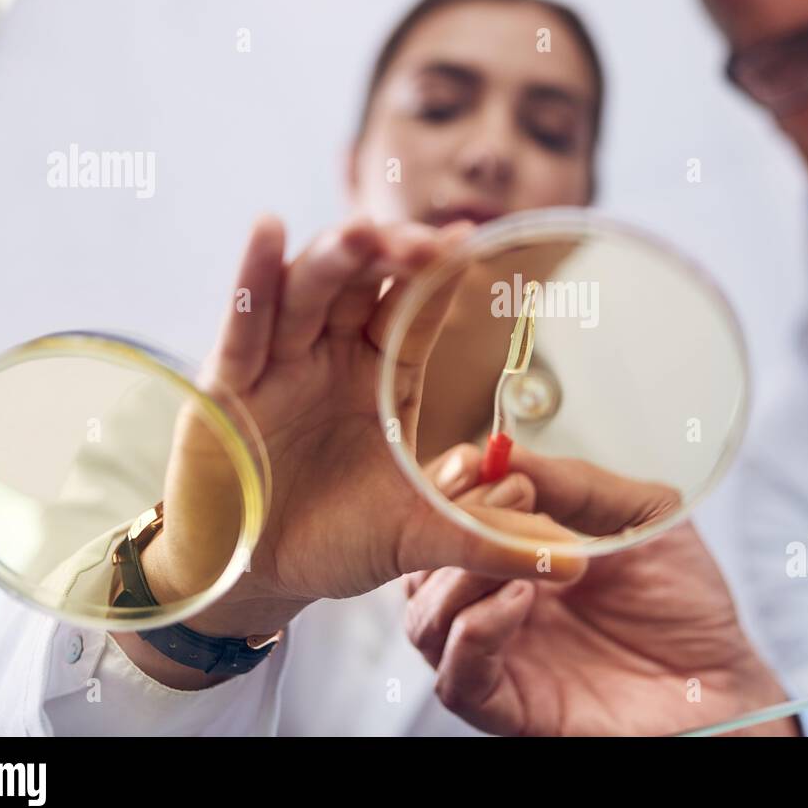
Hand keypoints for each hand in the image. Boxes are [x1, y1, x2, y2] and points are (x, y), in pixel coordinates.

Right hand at [134, 216, 582, 649]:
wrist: (254, 577)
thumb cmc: (333, 541)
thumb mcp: (418, 538)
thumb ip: (491, 541)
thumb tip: (578, 563)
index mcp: (382, 375)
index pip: (414, 311)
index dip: (439, 276)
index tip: (470, 240)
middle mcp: (333, 355)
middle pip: (363, 283)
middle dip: (392, 254)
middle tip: (426, 241)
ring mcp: (280, 363)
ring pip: (307, 291)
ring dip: (334, 257)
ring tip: (363, 233)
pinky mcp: (228, 383)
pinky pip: (243, 323)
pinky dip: (252, 276)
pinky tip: (267, 230)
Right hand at [403, 450, 795, 736]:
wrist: (721, 681)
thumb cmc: (683, 603)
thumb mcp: (642, 516)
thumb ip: (576, 485)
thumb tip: (508, 452)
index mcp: (514, 557)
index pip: (445, 520)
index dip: (448, 489)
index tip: (476, 461)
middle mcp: (494, 605)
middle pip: (419, 566)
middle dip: (449, 526)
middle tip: (503, 499)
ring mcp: (498, 658)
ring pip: (424, 619)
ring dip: (460, 576)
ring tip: (521, 557)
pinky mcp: (510, 709)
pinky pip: (456, 678)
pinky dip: (476, 632)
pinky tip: (521, 599)